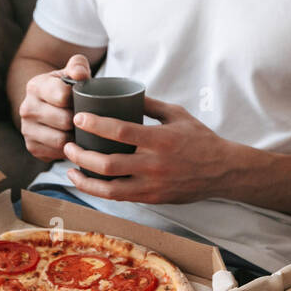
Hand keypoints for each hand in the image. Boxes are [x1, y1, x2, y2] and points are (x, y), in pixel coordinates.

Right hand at [18, 54, 91, 161]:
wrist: (49, 104)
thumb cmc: (65, 87)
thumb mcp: (71, 72)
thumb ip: (78, 66)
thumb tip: (80, 74)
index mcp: (35, 86)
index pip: (63, 96)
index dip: (80, 100)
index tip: (86, 100)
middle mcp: (27, 108)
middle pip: (64, 120)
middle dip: (80, 120)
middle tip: (89, 118)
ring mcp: (27, 129)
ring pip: (61, 139)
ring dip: (76, 137)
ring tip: (83, 130)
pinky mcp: (32, 147)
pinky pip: (57, 153)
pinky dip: (69, 149)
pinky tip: (74, 140)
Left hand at [63, 95, 234, 204]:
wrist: (221, 171)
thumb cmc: (200, 139)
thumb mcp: (178, 114)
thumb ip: (150, 104)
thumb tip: (124, 92)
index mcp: (160, 140)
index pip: (120, 132)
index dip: (95, 124)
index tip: (79, 118)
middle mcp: (154, 165)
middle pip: (107, 164)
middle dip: (81, 155)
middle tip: (68, 144)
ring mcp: (152, 185)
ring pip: (108, 188)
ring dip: (84, 179)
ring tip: (70, 169)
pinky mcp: (152, 198)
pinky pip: (119, 197)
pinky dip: (99, 190)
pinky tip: (88, 182)